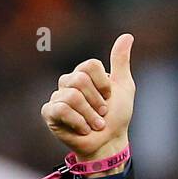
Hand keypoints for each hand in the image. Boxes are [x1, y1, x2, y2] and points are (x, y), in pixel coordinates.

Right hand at [40, 33, 134, 164]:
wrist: (110, 142)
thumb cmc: (117, 116)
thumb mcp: (124, 87)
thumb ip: (120, 62)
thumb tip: (127, 36)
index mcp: (83, 74)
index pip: (90, 65)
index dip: (104, 84)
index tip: (109, 97)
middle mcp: (68, 82)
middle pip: (80, 80)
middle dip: (98, 102)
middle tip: (102, 114)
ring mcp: (57, 97)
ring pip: (73, 96)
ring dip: (90, 116)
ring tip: (95, 124)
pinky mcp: (50, 113)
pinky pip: (61, 109)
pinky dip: (79, 122)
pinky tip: (83, 129)